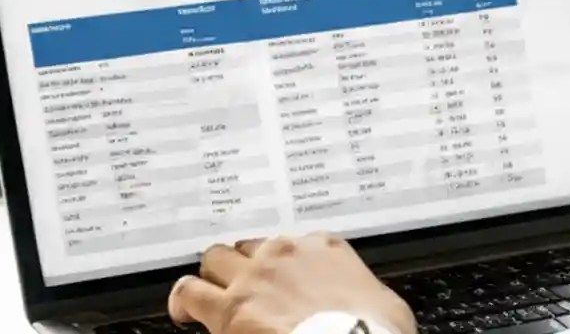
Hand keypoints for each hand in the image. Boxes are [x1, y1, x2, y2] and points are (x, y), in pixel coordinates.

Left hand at [167, 232, 415, 333]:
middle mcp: (286, 253)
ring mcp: (254, 277)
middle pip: (252, 247)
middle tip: (244, 284)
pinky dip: (185, 299)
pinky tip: (183, 311)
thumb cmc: (372, 332)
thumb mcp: (385, 305)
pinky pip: (191, 291)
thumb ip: (366, 293)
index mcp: (325, 248)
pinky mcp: (229, 307)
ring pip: (216, 259)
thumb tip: (371, 308)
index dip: (288, 264)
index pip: (298, 245)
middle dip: (245, 264)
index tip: (287, 279)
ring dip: (213, 275)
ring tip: (208, 292)